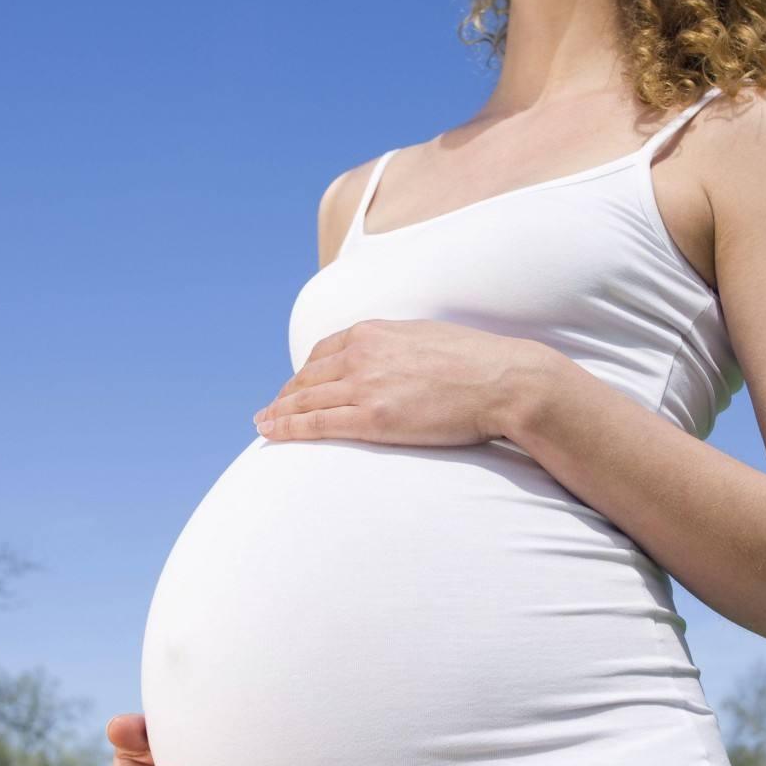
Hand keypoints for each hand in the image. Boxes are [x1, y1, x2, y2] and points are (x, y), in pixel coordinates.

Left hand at [252, 319, 541, 445]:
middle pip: (308, 377)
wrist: (502, 380)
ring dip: (278, 413)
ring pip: (306, 400)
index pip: (324, 352)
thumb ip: (398, 347)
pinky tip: (271, 433)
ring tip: (263, 424)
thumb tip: (392, 361)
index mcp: (375, 332)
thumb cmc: (477, 363)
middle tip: (270, 409)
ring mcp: (365, 385)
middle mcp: (362, 354)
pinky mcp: (372, 418)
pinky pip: (317, 424)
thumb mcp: (427, 338)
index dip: (305, 373)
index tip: (296, 387)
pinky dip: (288, 428)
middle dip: (286, 395)